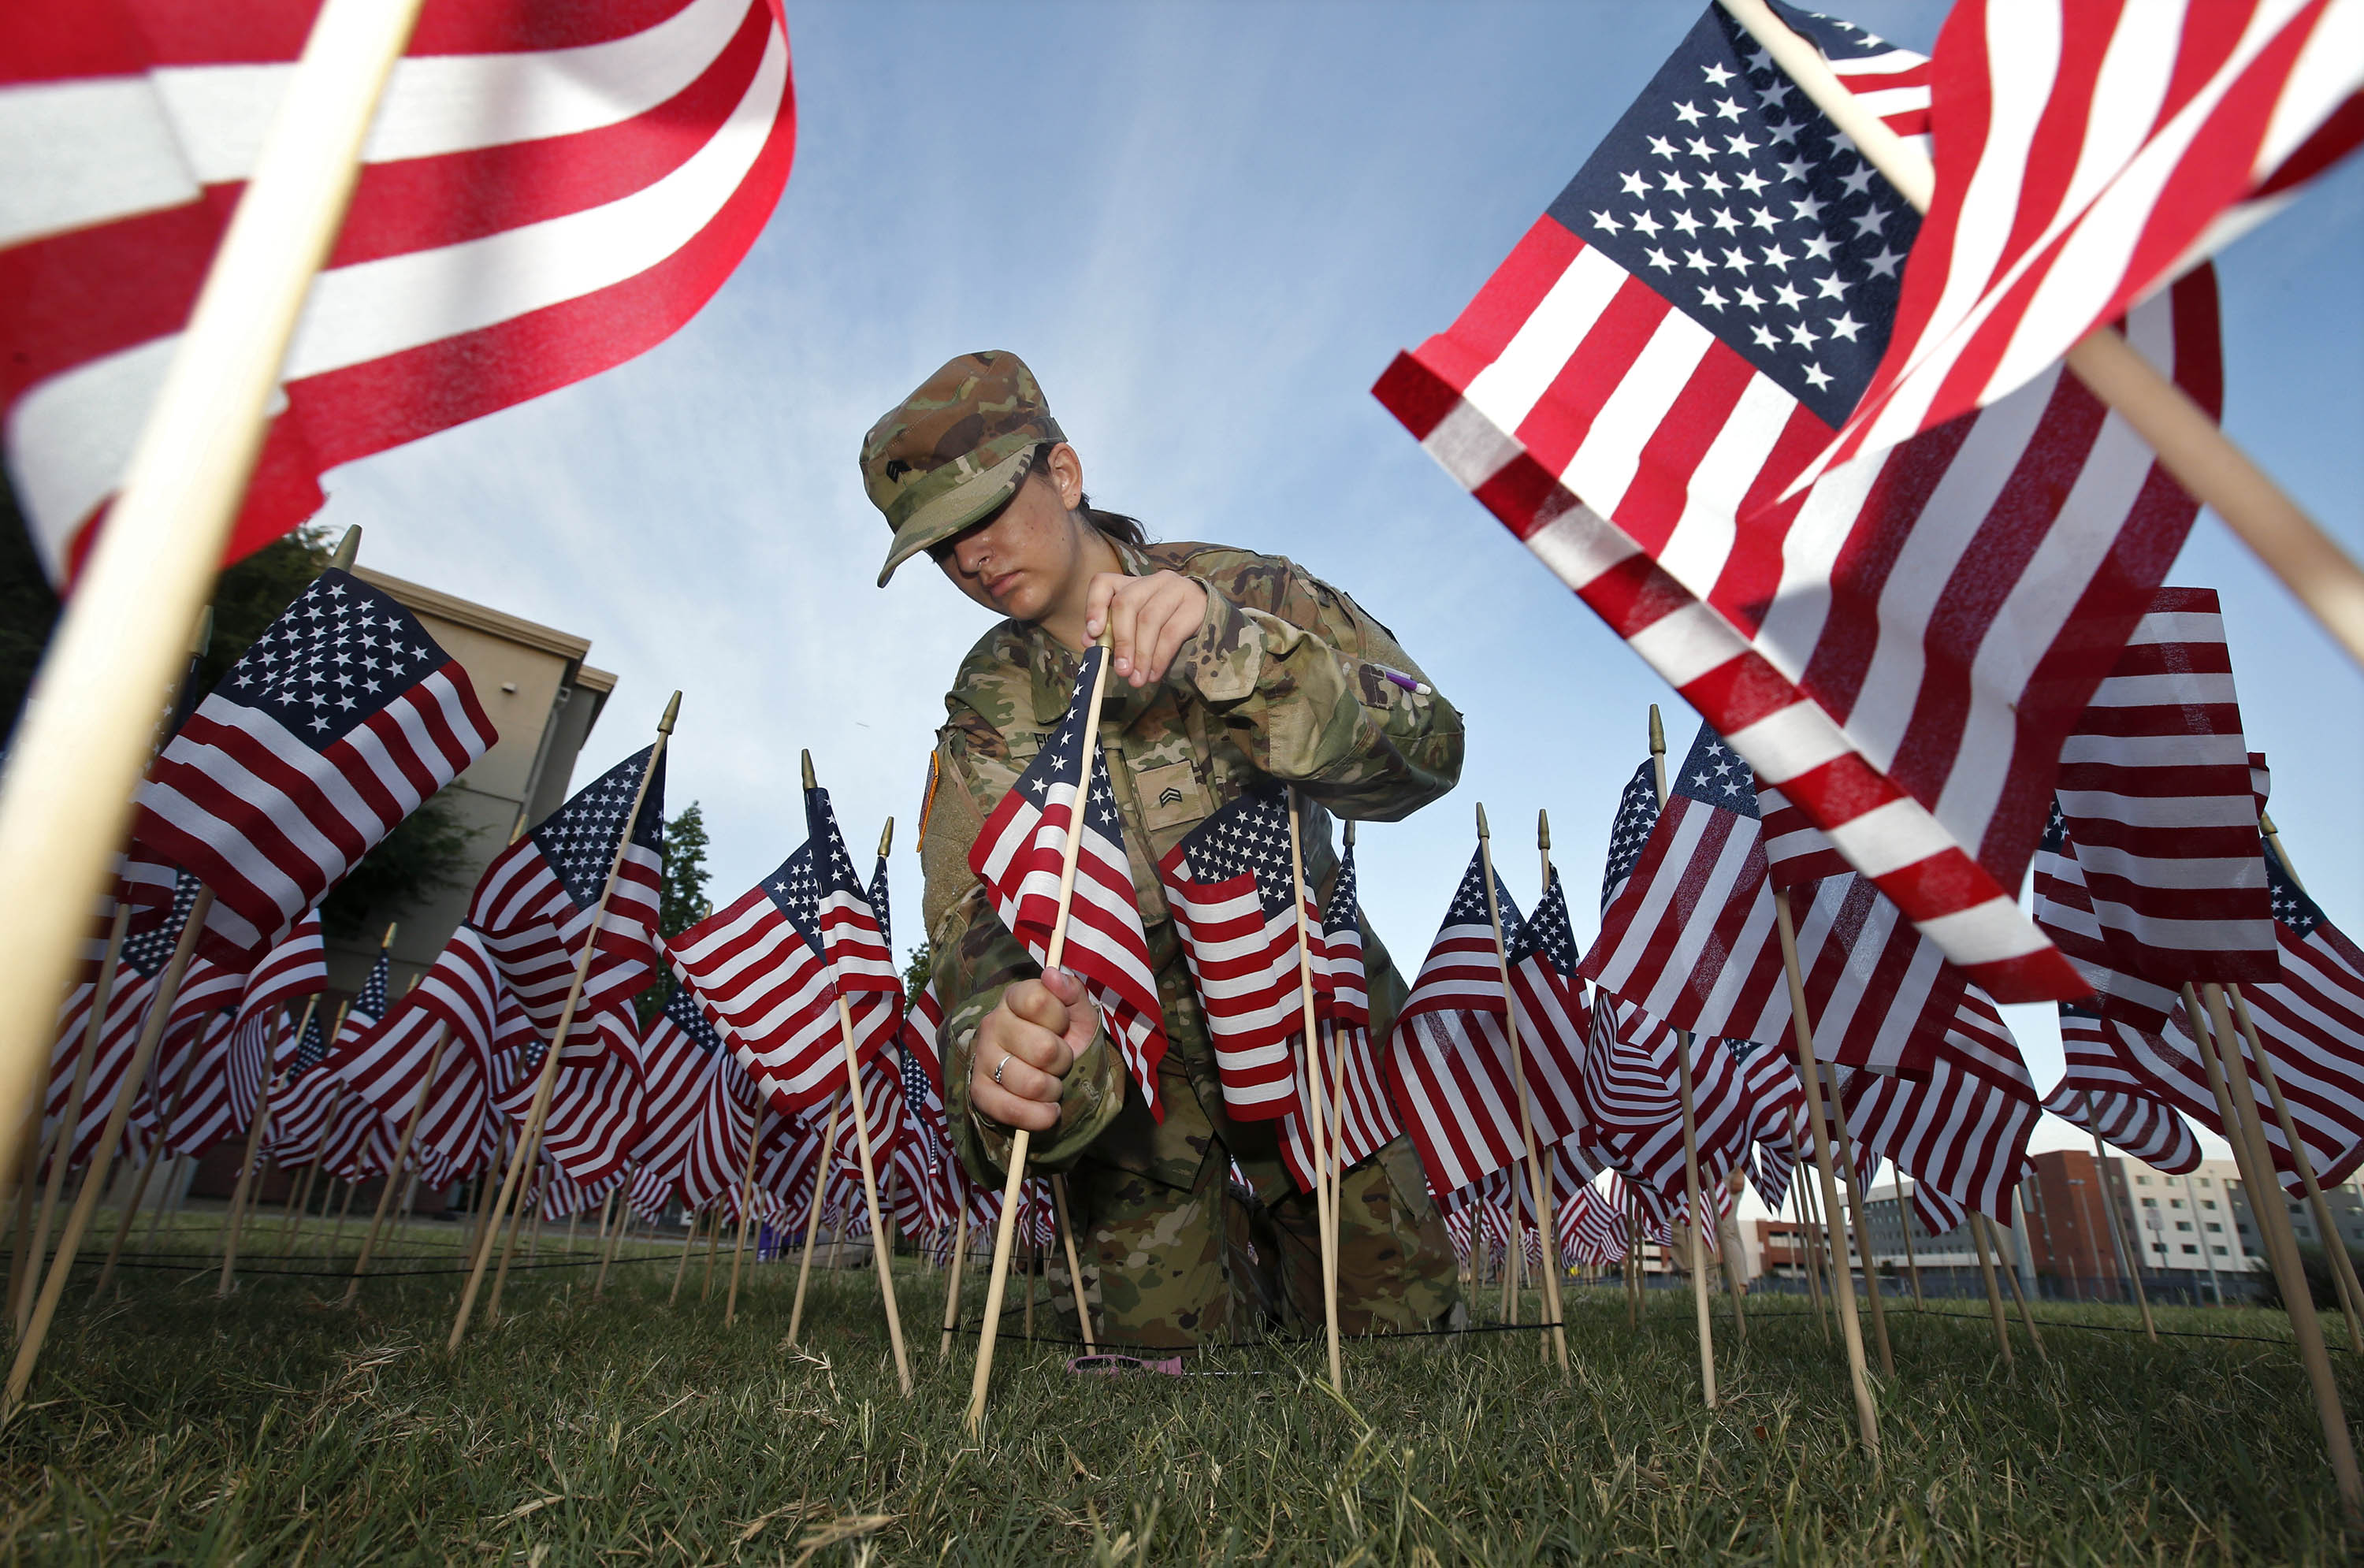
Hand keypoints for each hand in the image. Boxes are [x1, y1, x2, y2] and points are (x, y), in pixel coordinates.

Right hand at [970, 969, 1094, 1132]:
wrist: (1046, 1072)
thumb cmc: (1064, 1037)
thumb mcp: (1077, 1012)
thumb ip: (1071, 991)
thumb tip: (1052, 974)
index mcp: (1014, 998)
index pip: (1038, 1000)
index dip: (1060, 1018)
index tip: (1063, 1025)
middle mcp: (992, 1024)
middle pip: (1042, 1049)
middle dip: (1063, 1061)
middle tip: (1060, 1061)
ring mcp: (982, 1058)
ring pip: (1031, 1083)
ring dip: (1052, 1090)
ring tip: (1052, 1085)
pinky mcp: (979, 1091)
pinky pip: (1009, 1109)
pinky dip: (1036, 1117)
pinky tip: (1048, 1112)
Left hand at [1084, 570, 1206, 687]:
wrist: (1214, 628)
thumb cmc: (1166, 632)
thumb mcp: (1137, 632)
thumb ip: (1113, 636)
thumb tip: (1090, 643)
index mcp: (1133, 584)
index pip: (1104, 583)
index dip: (1094, 606)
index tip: (1093, 633)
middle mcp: (1154, 580)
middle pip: (1127, 602)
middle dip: (1121, 640)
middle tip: (1121, 670)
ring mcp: (1177, 588)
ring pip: (1149, 618)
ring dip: (1141, 654)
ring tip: (1137, 679)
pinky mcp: (1196, 604)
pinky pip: (1172, 632)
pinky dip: (1159, 657)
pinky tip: (1154, 674)